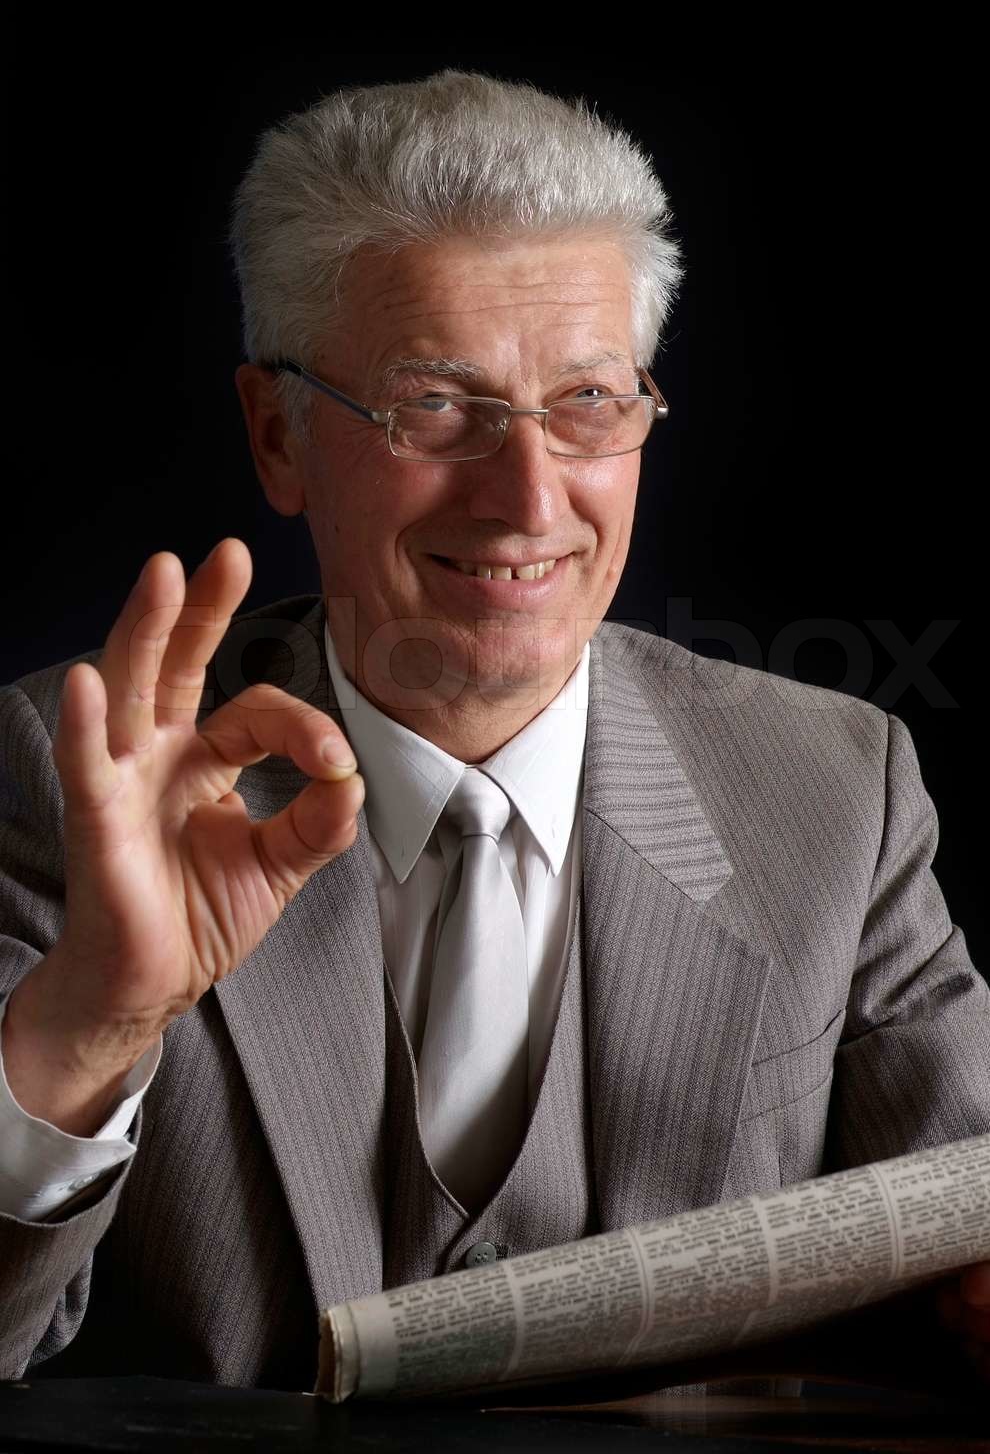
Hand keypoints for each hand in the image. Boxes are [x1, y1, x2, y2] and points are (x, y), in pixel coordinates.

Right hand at [4, 539, 363, 1130]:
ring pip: (133, 692)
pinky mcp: (98, 822)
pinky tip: (89, 681)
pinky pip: (91, 767)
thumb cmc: (202, 917)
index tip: (336, 762)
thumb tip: (351, 779)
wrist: (152, 986)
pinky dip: (90, 727)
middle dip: (200, 608)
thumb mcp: (281, 865)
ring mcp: (123, 782)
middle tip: (228, 552)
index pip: (255, 712)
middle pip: (177, 665)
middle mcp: (158, 755)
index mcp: (202, 758)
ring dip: (148, 630)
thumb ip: (319, 823)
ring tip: (164, 573)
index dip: (302, 727)